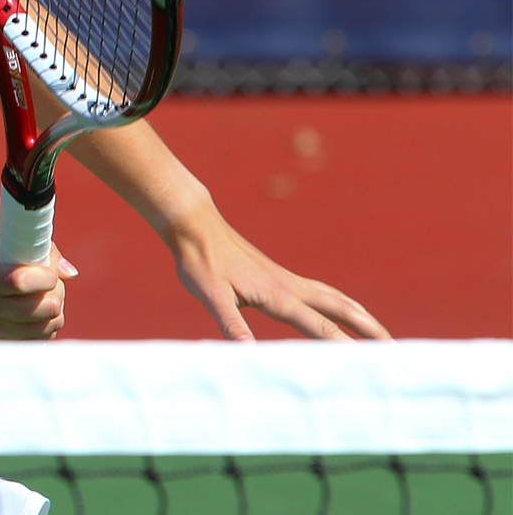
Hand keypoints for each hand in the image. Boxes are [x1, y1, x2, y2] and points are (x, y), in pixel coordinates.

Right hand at [0, 234, 78, 338]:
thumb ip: (31, 246)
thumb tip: (69, 272)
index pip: (19, 280)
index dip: (46, 273)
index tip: (46, 267)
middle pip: (44, 306)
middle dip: (56, 289)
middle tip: (47, 281)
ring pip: (49, 324)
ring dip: (54, 307)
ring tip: (41, 296)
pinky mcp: (3, 348)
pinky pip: (44, 338)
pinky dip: (47, 324)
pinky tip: (34, 313)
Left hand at [168, 209, 390, 340]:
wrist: (196, 228)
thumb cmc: (201, 262)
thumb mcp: (209, 296)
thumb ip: (230, 324)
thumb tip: (247, 352)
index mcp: (278, 296)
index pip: (320, 327)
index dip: (345, 347)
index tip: (370, 365)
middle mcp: (290, 286)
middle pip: (342, 310)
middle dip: (370, 331)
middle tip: (396, 350)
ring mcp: (287, 279)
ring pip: (336, 298)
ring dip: (361, 316)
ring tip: (381, 334)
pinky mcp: (280, 276)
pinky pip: (321, 292)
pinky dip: (341, 304)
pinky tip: (341, 310)